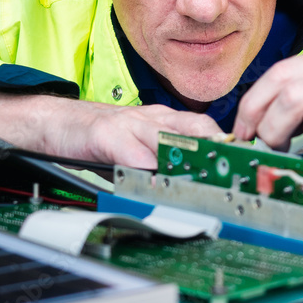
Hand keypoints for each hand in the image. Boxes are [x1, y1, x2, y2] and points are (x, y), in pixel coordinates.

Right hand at [0, 90, 221, 167]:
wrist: (54, 122)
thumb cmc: (100, 137)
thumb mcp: (139, 146)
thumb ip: (167, 160)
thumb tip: (201, 185)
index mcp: (164, 120)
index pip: (206, 127)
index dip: (227, 145)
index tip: (248, 164)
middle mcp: (151, 117)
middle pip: (195, 129)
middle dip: (218, 151)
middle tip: (237, 172)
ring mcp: (129, 124)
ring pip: (167, 137)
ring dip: (190, 159)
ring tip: (207, 178)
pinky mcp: (104, 134)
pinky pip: (129, 150)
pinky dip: (145, 165)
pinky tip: (156, 178)